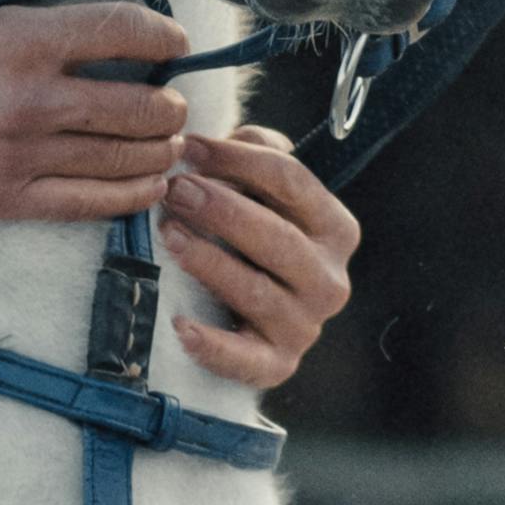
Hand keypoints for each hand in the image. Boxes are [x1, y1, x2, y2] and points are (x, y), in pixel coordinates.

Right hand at [0, 0, 189, 243]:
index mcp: (20, 37)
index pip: (127, 33)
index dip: (166, 37)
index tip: (174, 43)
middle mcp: (27, 99)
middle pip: (143, 106)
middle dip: (171, 103)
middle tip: (171, 100)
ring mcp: (19, 155)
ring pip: (128, 159)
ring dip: (162, 150)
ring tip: (166, 140)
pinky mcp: (5, 199)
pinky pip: (94, 204)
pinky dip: (134, 194)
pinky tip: (148, 183)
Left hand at [147, 119, 360, 391]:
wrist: (260, 321)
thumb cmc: (257, 242)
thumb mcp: (268, 196)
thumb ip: (257, 158)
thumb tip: (224, 138)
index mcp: (336, 229)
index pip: (290, 181)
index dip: (237, 158)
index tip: (187, 146)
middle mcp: (329, 280)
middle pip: (275, 236)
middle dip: (221, 209)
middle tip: (174, 190)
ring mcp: (305, 327)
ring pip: (256, 291)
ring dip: (208, 261)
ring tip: (167, 235)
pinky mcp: (277, 365)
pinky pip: (245, 359)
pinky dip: (211, 345)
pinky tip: (178, 325)